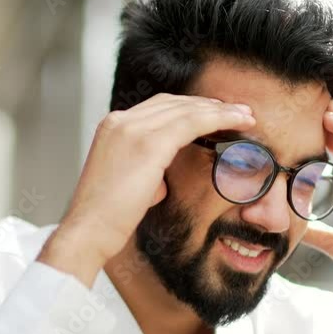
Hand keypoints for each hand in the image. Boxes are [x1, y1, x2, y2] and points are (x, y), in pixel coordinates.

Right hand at [39, 93, 254, 285]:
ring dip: (220, 110)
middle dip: (207, 105)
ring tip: (245, 115)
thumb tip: (162, 179)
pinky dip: (217, 119)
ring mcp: (132, 130)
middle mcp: (120, 122)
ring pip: (187, 109)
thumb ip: (145, 173)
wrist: (87, 231)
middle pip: (173, 103)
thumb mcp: (126, 185)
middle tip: (236, 111)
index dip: (189, 108)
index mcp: (112, 128)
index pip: (158, 107)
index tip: (213, 113)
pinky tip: (236, 122)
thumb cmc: (104, 218)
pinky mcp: (148, 145)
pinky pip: (192, 123)